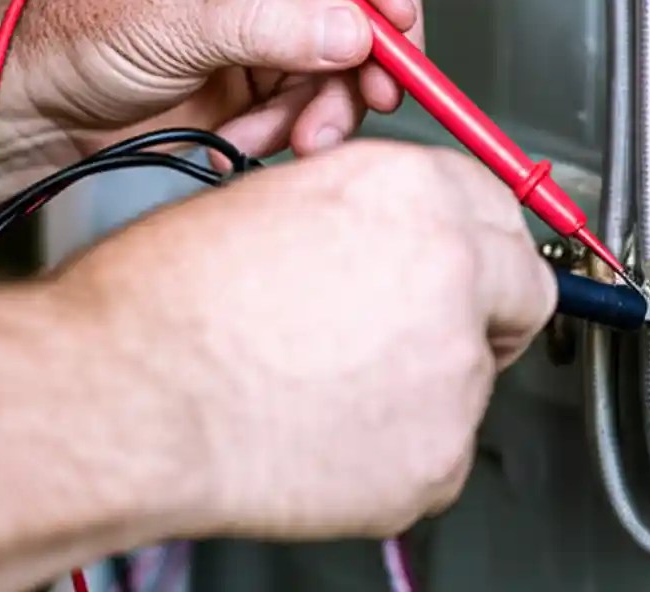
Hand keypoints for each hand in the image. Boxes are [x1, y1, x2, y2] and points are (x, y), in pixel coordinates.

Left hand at [0, 0, 419, 164]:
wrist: (43, 104)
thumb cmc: (77, 28)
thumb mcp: (178, 17)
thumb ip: (272, 24)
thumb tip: (353, 31)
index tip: (394, 15)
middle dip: (369, 52)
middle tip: (376, 91)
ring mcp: (275, 17)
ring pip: (348, 56)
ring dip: (328, 106)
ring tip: (301, 135)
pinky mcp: (273, 72)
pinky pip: (318, 99)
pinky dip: (294, 127)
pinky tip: (250, 137)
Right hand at [51, 141, 555, 536]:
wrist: (124, 397)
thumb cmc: (169, 303)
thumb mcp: (284, 204)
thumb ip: (378, 217)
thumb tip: (408, 242)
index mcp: (414, 193)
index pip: (501, 212)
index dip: (482, 244)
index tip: (478, 267)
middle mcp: (455, 270)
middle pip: (525, 289)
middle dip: (492, 308)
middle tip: (430, 329)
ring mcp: (455, 369)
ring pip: (478, 375)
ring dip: (430, 380)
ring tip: (335, 386)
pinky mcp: (439, 457)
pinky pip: (442, 451)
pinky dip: (401, 449)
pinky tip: (329, 434)